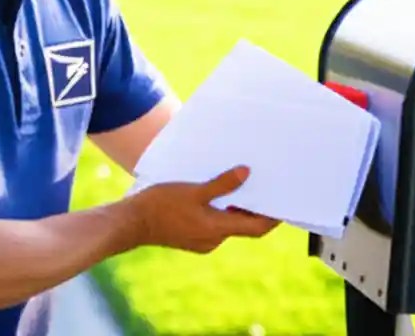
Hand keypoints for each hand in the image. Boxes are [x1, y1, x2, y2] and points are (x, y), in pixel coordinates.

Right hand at [124, 166, 280, 253]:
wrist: (131, 223)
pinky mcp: (191, 237)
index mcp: (217, 230)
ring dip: (233, 207)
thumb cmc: (161, 205)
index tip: (283, 204)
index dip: (272, 218)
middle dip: (252, 207)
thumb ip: (222, 184)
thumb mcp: (194, 190)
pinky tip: (213, 194)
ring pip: (226, 224)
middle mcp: (213, 240)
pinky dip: (218, 211)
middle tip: (260, 185)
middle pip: (242, 225)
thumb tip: (247, 173)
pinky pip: (212, 224)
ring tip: (237, 184)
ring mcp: (201, 241)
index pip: (256, 228)